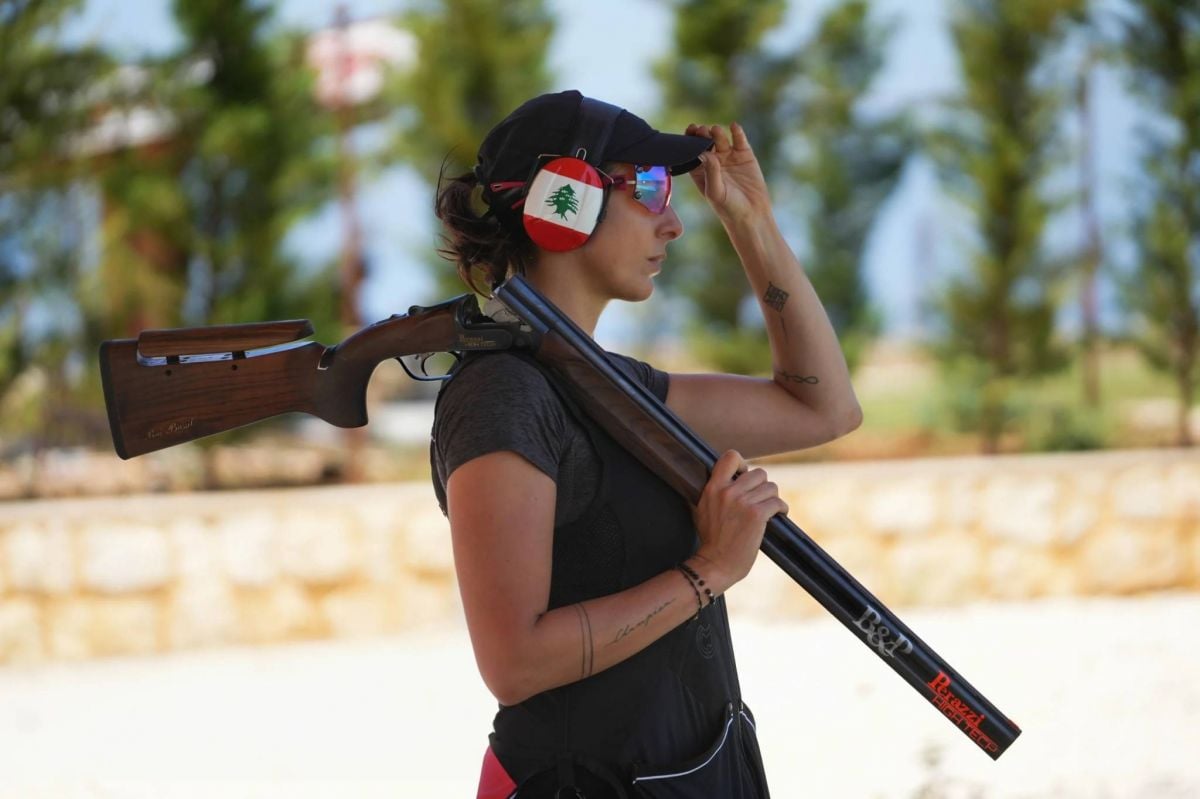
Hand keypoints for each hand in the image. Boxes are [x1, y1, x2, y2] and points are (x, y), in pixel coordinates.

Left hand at [684, 122, 771, 224]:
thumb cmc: (729, 208)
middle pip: (704, 142)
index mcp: (700, 171)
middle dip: (701, 135)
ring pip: (720, 139)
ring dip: (716, 133)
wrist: (752, 214)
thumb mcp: (716, 192)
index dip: (689, 141)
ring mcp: (728, 156)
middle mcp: (713, 161)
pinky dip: (737, 132)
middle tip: (700, 130)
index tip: (689, 132)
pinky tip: (734, 127)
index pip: (691, 152)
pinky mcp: (744, 154)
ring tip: (714, 131)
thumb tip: (705, 153)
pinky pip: (739, 140)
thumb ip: (710, 172)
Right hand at [691, 449, 788, 592]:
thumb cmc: (710, 539)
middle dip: (762, 486)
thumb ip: (713, 491)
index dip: (742, 464)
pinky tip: (779, 515)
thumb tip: (724, 477)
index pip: (731, 457)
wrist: (715, 563)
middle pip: (759, 473)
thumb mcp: (702, 508)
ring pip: (771, 487)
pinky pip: (777, 502)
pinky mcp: (756, 515)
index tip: (744, 476)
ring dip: (772, 498)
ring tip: (769, 509)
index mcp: (713, 487)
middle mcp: (728, 491)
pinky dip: (781, 509)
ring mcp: (743, 503)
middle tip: (760, 500)